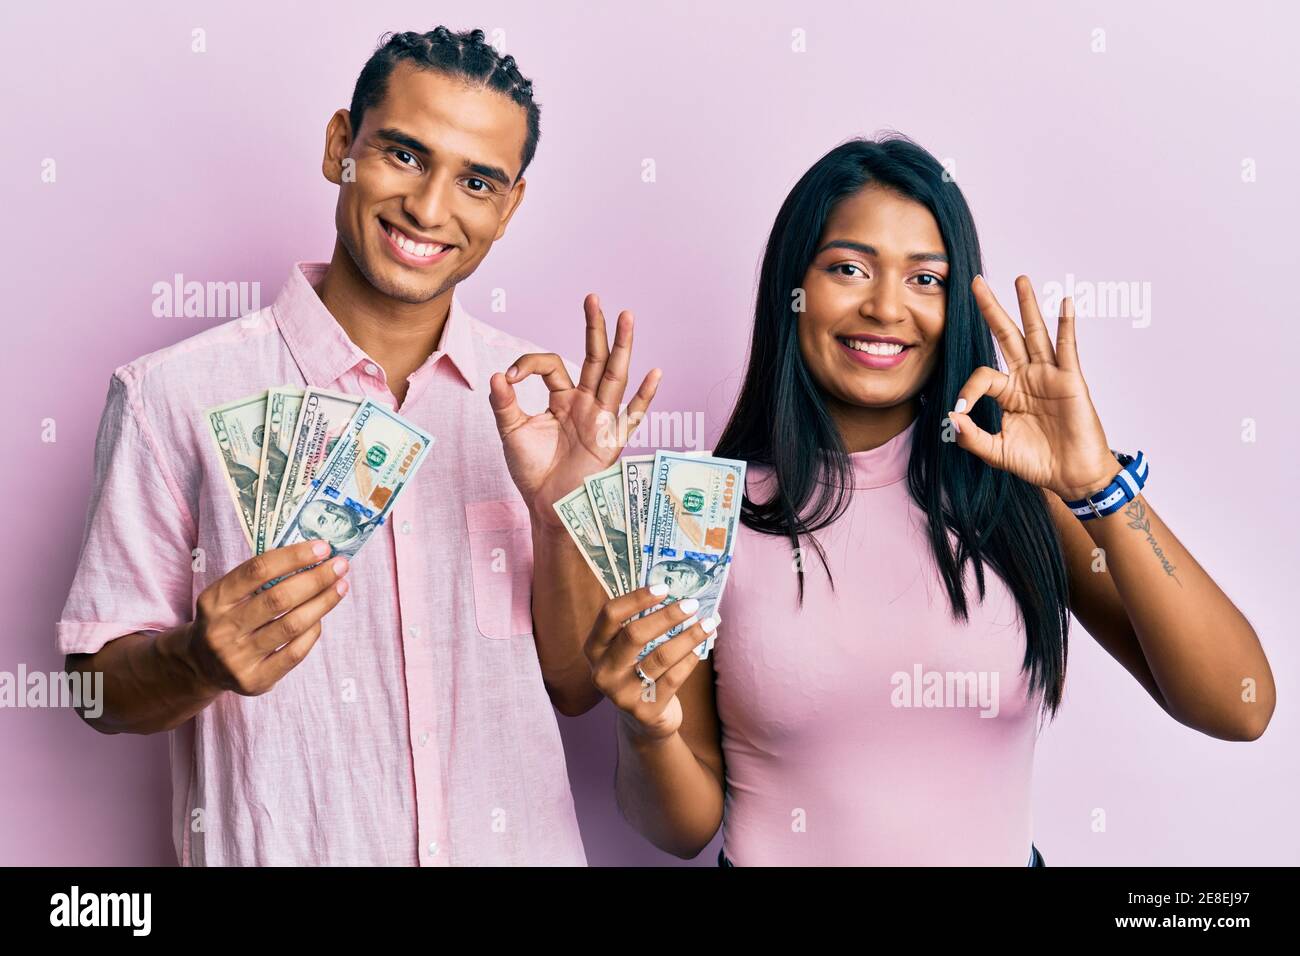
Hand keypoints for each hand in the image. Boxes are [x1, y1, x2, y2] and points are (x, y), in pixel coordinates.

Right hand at [185, 540, 350, 695]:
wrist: (201, 666)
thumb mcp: (229, 595)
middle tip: (341, 565)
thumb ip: (261, 578)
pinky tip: (321, 618)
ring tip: (340, 587)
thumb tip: (314, 556)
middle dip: (316, 578)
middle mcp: (222, 628)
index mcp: (214, 599)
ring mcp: (237, 658)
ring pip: (291, 625)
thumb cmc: (228, 618)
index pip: (258, 570)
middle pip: (279, 598)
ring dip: (323, 603)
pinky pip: (295, 652)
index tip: (323, 547)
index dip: (294, 556)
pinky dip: (313, 631)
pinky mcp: (254, 680)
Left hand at [488, 293, 661, 526]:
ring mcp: (601, 419)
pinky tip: (654, 374)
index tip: (510, 377)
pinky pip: (631, 417)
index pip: (552, 365)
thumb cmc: (533, 470)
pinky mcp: (610, 440)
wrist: (546, 505)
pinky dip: (644, 397)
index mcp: (563, 398)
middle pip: (594, 358)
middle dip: (595, 328)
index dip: (530, 364)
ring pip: (614, 376)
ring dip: (621, 347)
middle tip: (594, 298)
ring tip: (626, 318)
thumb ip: (505, 403)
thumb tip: (497, 375)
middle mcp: (586, 403)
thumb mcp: (512, 432)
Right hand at [584, 586, 716, 739]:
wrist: (645, 719)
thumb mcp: (628, 650)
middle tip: (692, 604)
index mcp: (594, 648)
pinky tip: (702, 647)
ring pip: (660, 656)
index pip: (610, 615)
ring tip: (708, 623)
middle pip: (634, 634)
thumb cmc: (639, 670)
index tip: (664, 587)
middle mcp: (603, 671)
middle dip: (667, 616)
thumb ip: (639, 623)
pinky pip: (673, 678)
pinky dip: (690, 659)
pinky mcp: (644, 710)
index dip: (636, 598)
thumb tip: (674, 592)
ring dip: (688, 636)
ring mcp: (621, 694)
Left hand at [947, 275, 1121, 500]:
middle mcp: (1026, 377)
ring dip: (1027, 305)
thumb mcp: (996, 452)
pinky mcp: (1070, 380)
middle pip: (1005, 335)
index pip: (981, 375)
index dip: (967, 391)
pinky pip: (1067, 349)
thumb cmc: (1038, 463)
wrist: (1072, 478)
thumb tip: (951, 417)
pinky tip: (1064, 302)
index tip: (960, 413)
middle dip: (991, 308)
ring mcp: (1049, 375)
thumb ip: (971, 437)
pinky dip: (1066, 325)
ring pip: (1035, 334)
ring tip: (1019, 278)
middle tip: (976, 281)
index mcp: (1007, 392)